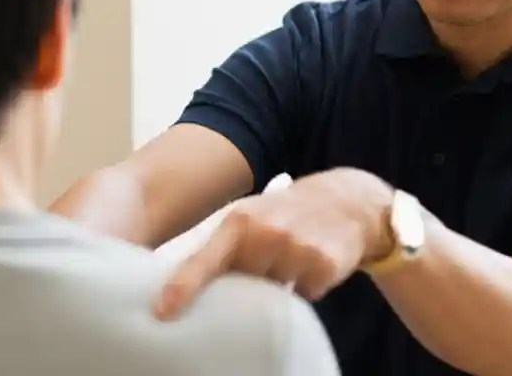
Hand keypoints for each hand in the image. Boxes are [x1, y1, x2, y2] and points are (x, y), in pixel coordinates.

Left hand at [154, 167, 394, 318]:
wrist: (350, 200)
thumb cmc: (289, 214)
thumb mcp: (254, 218)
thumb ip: (228, 248)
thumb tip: (192, 289)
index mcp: (241, 221)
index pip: (206, 260)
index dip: (183, 286)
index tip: (162, 311)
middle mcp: (266, 232)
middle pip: (243, 282)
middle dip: (250, 281)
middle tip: (265, 266)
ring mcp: (296, 247)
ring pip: (274, 291)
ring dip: (281, 282)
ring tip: (293, 260)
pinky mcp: (323, 263)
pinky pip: (304, 293)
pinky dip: (307, 286)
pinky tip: (314, 265)